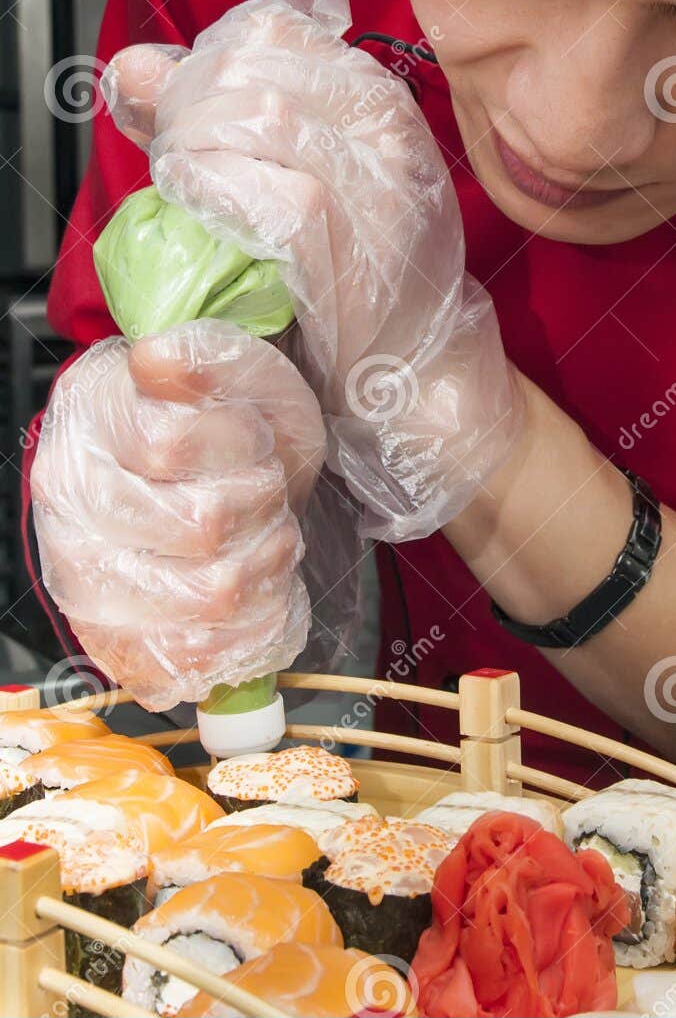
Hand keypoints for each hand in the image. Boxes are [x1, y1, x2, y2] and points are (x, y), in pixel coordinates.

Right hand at [31, 323, 325, 710]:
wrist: (212, 481)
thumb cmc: (227, 420)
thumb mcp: (238, 368)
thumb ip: (207, 357)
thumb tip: (156, 360)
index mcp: (87, 420)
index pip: (171, 444)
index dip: (241, 444)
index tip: (256, 440)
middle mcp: (68, 503)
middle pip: (203, 526)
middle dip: (262, 508)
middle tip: (265, 496)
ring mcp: (82, 577)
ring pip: (210, 594)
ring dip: (263, 565)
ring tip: (263, 539)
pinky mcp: (111, 640)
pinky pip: (188, 660)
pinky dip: (245, 630)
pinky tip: (254, 596)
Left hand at [104, 0, 522, 541]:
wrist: (419, 376)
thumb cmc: (357, 280)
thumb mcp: (302, 178)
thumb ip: (211, 116)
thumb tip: (129, 68)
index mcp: (375, 98)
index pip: (265, 29)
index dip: (202, 64)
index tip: (188, 118)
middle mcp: (385, 127)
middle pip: (248, 66)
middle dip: (185, 107)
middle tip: (178, 166)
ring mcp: (375, 183)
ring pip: (254, 116)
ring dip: (193, 149)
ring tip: (189, 195)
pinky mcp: (350, 245)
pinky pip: (263, 195)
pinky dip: (214, 198)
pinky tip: (205, 220)